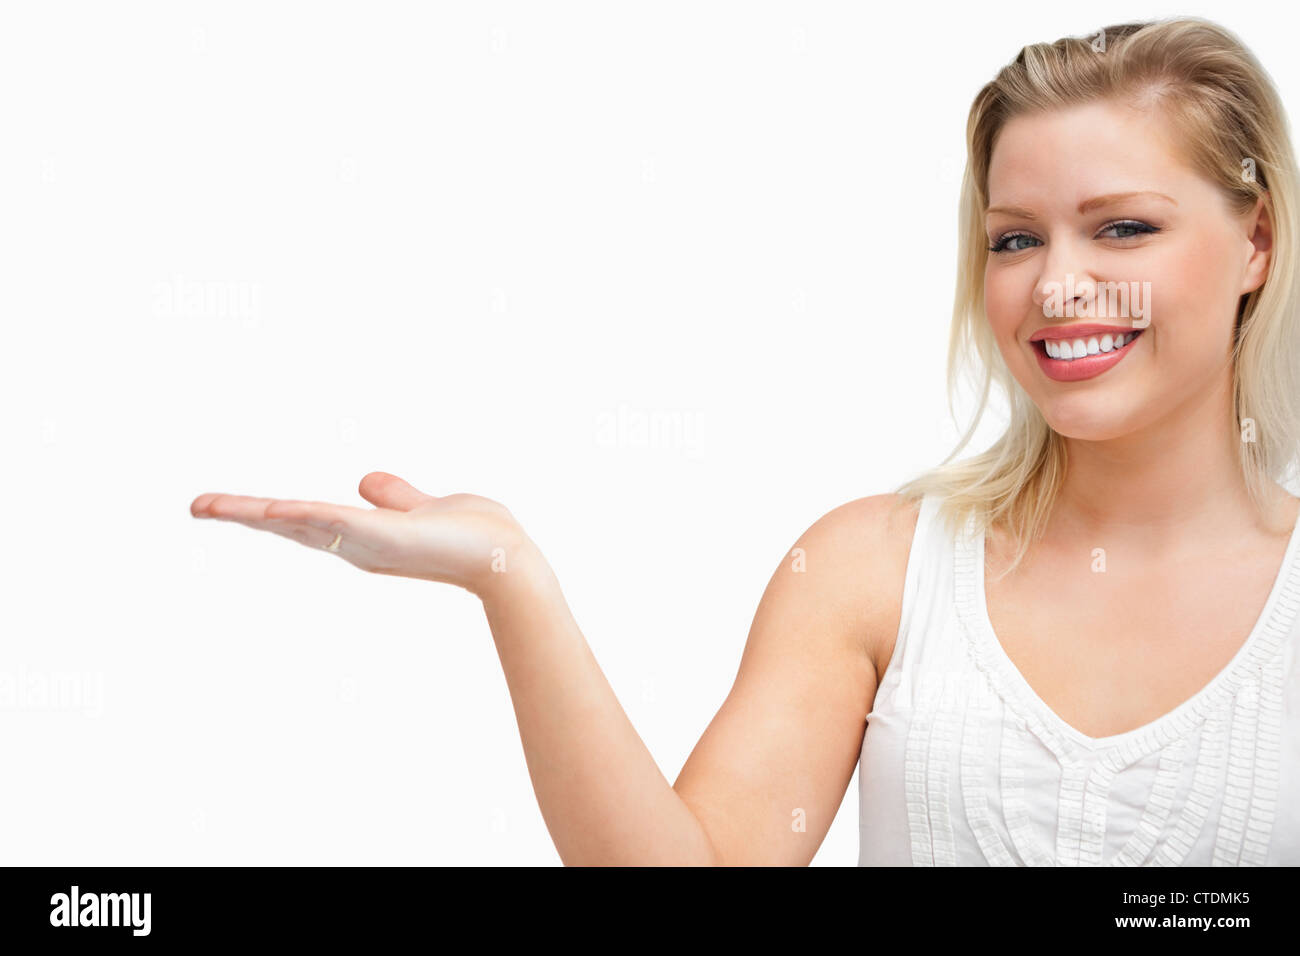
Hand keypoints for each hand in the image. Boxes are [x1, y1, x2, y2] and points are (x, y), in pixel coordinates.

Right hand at [190, 472, 534, 598]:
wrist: (507, 559)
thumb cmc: (471, 537)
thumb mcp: (420, 506)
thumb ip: (393, 496)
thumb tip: (364, 482)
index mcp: (360, 535)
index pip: (299, 519)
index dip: (258, 512)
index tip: (214, 506)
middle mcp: (357, 545)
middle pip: (288, 526)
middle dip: (241, 516)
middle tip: (195, 506)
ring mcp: (371, 544)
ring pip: (306, 525)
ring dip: (261, 515)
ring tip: (215, 506)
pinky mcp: (392, 539)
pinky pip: (344, 525)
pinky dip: (311, 518)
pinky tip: (280, 510)